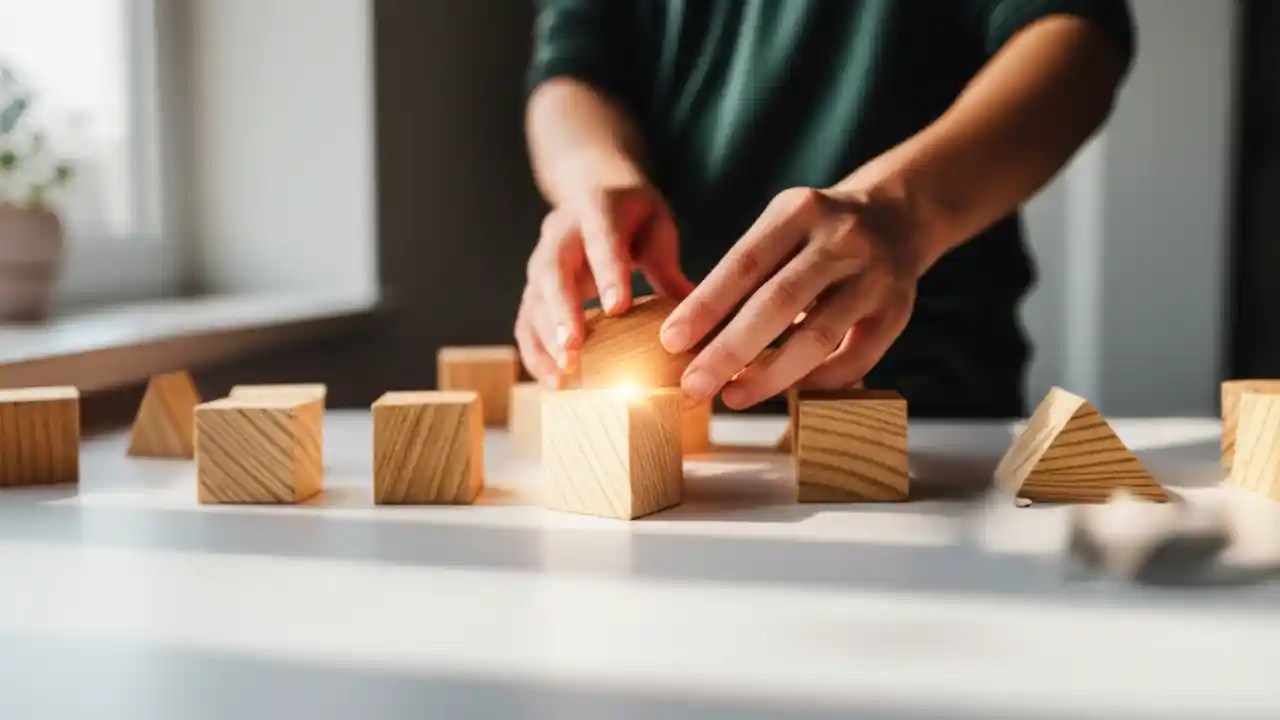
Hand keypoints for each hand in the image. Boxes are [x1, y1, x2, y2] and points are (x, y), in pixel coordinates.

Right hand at [515, 184, 693, 385]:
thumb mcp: (656, 226)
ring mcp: (541, 261)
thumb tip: (695, 311)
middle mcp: (560, 234)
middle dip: (561, 312)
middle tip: (573, 349)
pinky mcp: (533, 288)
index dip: (607, 273)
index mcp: (597, 209)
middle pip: (553, 272)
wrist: (590, 191)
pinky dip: (535, 352)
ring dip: (545, 339)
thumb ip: (666, 266)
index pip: (601, 240)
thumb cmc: (631, 216)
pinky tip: (553, 380)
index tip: (617, 307)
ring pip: (533, 300)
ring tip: (563, 376)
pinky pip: (525, 320)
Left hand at [660, 187, 921, 408]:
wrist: (898, 216)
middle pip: (779, 302)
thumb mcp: (782, 228)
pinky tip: (787, 391)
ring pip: (818, 336)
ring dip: (770, 374)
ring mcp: (874, 275)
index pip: (744, 263)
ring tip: (732, 396)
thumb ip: (745, 274)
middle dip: (730, 349)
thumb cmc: (818, 234)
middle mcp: (841, 239)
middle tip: (694, 384)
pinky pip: (856, 358)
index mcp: (799, 211)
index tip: (671, 341)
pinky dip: (817, 379)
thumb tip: (689, 337)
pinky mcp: (898, 311)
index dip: (706, 305)